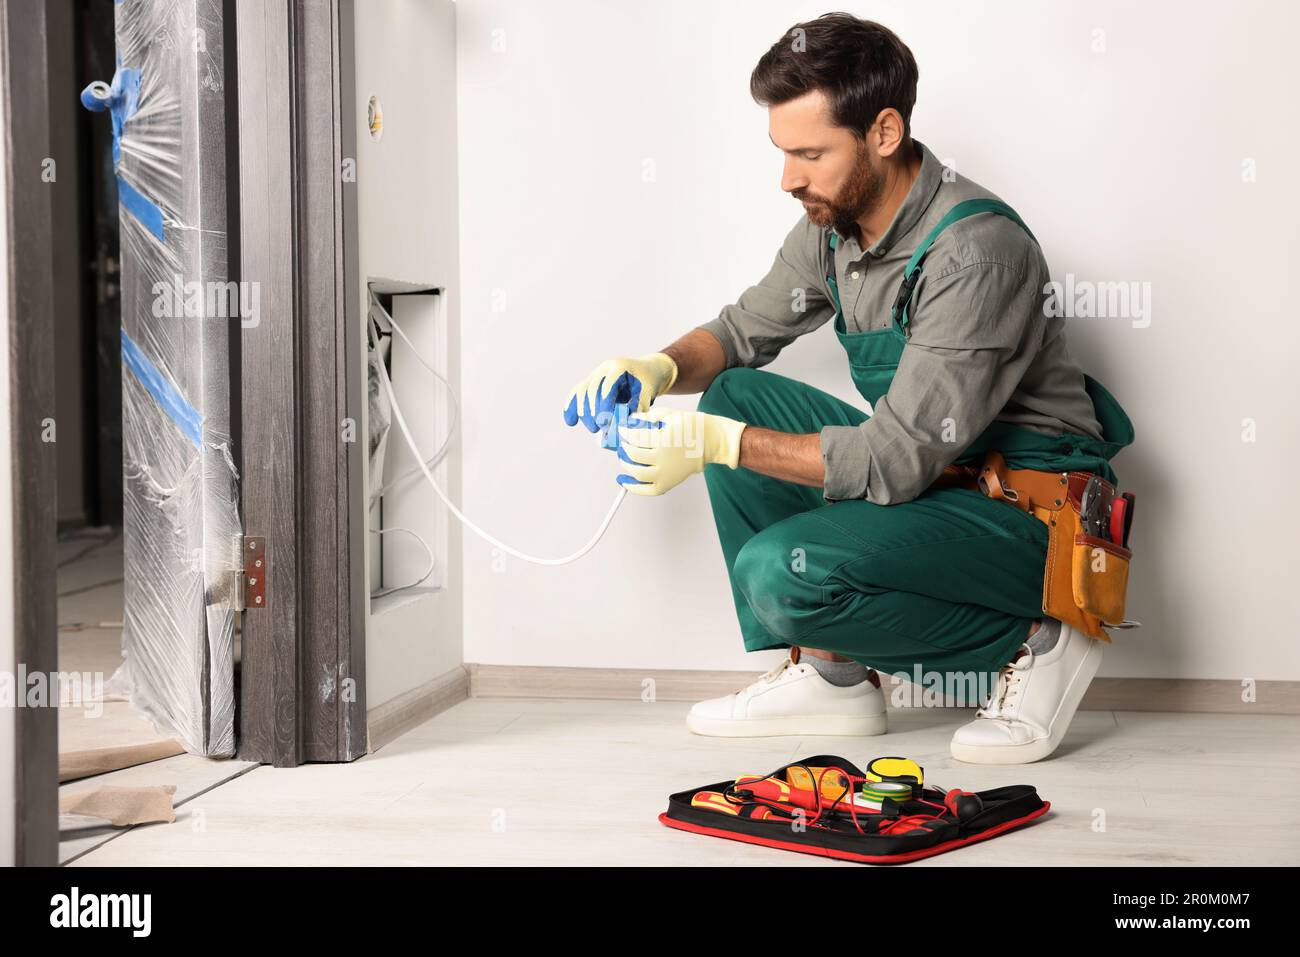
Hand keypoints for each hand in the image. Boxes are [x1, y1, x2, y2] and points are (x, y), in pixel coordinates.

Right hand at [562, 353, 677, 431]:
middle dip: (594, 411)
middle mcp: (604, 368)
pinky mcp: (591, 382)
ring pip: (582, 391)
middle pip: (592, 388)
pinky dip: (572, 406)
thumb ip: (638, 407)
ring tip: (593, 429)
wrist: (647, 370)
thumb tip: (627, 425)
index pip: (607, 384)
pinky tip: (571, 422)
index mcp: (620, 367)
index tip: (607, 421)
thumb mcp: (648, 393)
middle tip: (601, 428)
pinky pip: (577, 392)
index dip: (605, 404)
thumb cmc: (649, 382)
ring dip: (583, 411)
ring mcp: (596, 374)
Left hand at [616, 407, 746, 495]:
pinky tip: (625, 480)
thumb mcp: (672, 415)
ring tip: (623, 459)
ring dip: (626, 466)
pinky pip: (648, 490)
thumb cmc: (693, 426)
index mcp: (663, 439)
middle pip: (634, 455)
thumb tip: (632, 419)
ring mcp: (666, 473)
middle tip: (622, 443)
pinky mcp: (669, 482)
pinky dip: (634, 488)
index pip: (635, 437)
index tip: (621, 430)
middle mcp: (663, 458)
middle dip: (624, 448)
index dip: (625, 433)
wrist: (712, 442)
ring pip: (638, 474)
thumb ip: (650, 416)